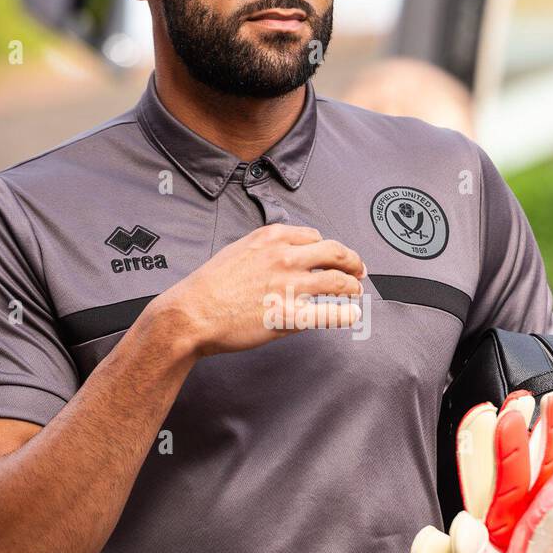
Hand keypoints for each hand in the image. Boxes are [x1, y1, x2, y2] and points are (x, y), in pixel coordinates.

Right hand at [152, 223, 366, 356]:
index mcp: (272, 237)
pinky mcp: (291, 315)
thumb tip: (285, 253)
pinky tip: (352, 315)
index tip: (334, 257)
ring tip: (355, 292)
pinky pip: (330, 313)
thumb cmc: (209, 286)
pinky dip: (346, 314)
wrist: (192, 313)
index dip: (329, 248)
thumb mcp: (238, 250)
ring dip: (352, 287)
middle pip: (335, 253)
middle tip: (359, 270)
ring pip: (338, 282)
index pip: (315, 237)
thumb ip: (265, 248)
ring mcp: (291, 286)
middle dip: (352, 261)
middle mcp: (286, 257)